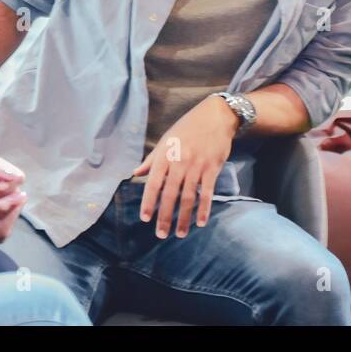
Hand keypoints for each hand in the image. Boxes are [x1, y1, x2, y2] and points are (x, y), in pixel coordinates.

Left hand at [133, 95, 237, 238]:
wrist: (215, 116)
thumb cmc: (187, 128)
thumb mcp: (166, 140)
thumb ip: (151, 159)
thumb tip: (135, 173)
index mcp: (165, 155)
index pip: (154, 183)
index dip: (149, 202)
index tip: (145, 219)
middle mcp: (180, 162)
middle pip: (170, 194)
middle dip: (165, 216)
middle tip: (161, 234)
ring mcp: (197, 166)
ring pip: (189, 197)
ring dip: (184, 217)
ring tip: (179, 233)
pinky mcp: (212, 168)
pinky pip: (207, 193)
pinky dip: (204, 209)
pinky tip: (200, 222)